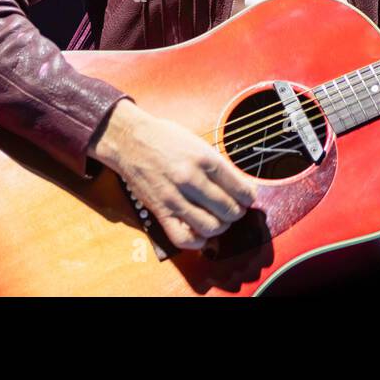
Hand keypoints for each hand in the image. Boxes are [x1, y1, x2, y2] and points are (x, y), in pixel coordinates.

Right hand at [88, 100, 257, 250]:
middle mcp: (191, 179)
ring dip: (221, 227)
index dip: (249, 197)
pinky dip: (197, 241)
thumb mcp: (198, 143)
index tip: (248, 198)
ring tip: (220, 220)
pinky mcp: (160, 211)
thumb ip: (217, 165)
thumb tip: (239, 185)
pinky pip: (183, 237)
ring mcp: (175, 197)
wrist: (130, 140)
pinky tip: (201, 233)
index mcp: (204, 159)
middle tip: (235, 209)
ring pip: (210, 226)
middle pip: (228, 209)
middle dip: (237, 212)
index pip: (239, 188)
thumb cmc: (165, 138)